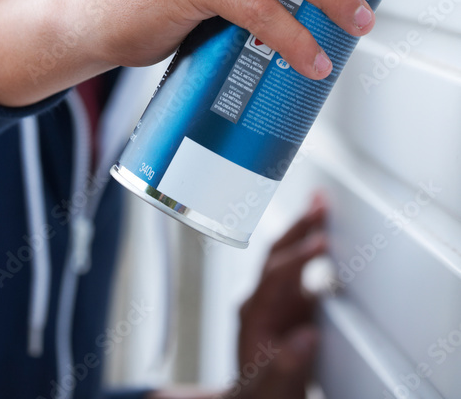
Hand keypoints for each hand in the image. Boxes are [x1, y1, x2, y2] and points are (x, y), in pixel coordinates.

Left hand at [231, 193, 327, 398]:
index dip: (299, 257)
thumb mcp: (273, 387)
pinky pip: (303, 269)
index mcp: (254, 314)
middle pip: (279, 253)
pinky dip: (316, 251)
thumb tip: (306, 338)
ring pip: (290, 255)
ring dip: (306, 230)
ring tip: (322, 205)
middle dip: (299, 227)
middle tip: (321, 203)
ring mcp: (276, 300)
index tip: (321, 243)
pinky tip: (327, 236)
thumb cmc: (262, 395)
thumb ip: (286, 364)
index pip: (275, 274)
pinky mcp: (292, 306)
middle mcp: (262, 300)